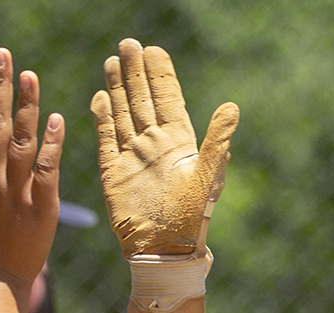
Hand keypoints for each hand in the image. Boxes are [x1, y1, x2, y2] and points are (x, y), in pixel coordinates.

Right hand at [90, 38, 238, 256]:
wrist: (165, 248)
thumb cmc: (191, 217)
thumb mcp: (208, 175)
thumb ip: (218, 140)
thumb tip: (233, 106)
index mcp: (179, 143)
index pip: (168, 100)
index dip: (160, 75)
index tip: (154, 50)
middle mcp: (154, 144)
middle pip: (142, 100)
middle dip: (136, 72)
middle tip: (129, 43)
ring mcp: (133, 156)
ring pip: (123, 113)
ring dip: (118, 88)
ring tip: (113, 61)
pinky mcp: (113, 171)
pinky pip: (106, 138)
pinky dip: (103, 118)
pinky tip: (100, 97)